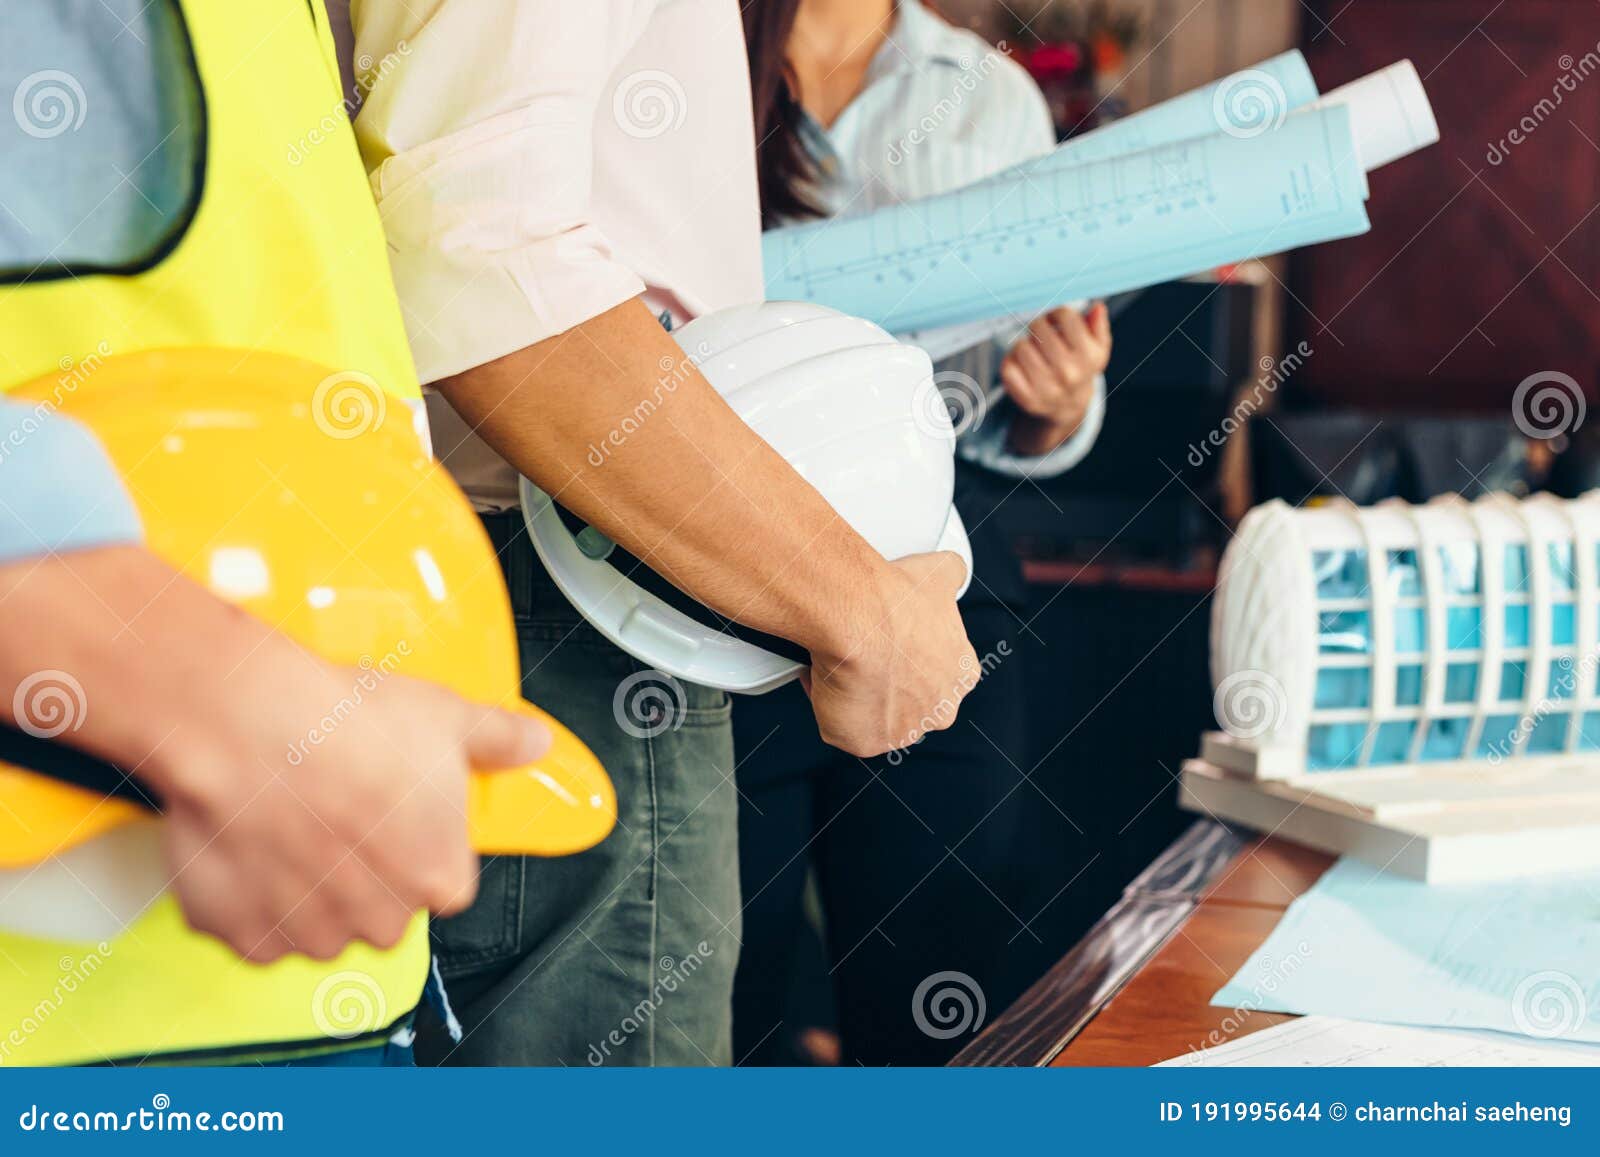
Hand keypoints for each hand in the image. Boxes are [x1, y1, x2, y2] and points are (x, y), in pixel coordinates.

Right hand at [0, 547, 551, 963]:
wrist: (249, 731)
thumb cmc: (348, 726)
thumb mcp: (447, 717)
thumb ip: (498, 740)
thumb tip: (533, 743)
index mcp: (439, 877)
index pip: (441, 879)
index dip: (414, 843)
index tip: (391, 813)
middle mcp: (382, 920)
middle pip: (379, 906)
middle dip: (360, 870)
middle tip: (336, 809)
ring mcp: (309, 933)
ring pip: (314, 920)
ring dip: (303, 885)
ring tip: (287, 820)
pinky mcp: (243, 934)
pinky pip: (251, 924)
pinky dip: (245, 895)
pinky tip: (248, 841)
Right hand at [804, 552, 978, 757]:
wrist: (859, 620)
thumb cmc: (896, 599)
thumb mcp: (938, 573)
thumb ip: (951, 575)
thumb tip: (952, 567)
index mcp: (962, 674)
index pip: (942, 674)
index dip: (913, 658)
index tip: (892, 641)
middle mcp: (938, 709)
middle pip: (911, 703)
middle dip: (888, 683)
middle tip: (863, 653)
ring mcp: (902, 730)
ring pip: (874, 716)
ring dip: (856, 693)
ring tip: (838, 660)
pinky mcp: (864, 742)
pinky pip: (839, 725)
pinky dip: (825, 701)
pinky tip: (820, 673)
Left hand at [999, 302, 1110, 457]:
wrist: (1068, 404)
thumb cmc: (1080, 367)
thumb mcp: (1097, 347)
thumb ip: (1098, 325)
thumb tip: (1097, 308)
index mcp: (1088, 357)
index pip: (1064, 316)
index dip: (1056, 313)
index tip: (1055, 319)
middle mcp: (1069, 374)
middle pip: (1038, 327)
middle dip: (1038, 326)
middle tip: (1041, 334)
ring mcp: (1047, 388)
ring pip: (1021, 346)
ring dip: (1024, 344)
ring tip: (1032, 350)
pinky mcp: (1027, 398)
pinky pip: (1007, 368)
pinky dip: (1011, 361)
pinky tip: (1022, 364)